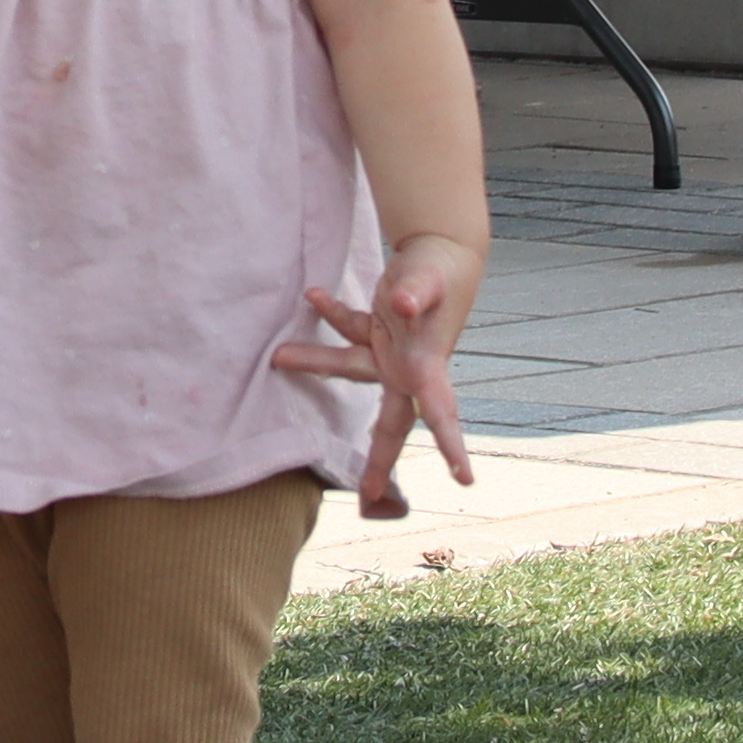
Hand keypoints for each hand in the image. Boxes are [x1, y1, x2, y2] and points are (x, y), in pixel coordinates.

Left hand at [275, 233, 482, 517]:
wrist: (441, 247)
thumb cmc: (441, 268)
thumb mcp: (429, 280)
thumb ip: (416, 293)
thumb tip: (402, 305)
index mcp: (429, 366)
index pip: (441, 413)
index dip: (451, 445)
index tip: (463, 479)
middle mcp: (410, 369)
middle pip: (393, 423)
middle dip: (381, 459)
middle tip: (368, 495)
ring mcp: (393, 352)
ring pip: (351, 368)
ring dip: (315, 362)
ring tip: (279, 357)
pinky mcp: (379, 330)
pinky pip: (350, 332)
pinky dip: (332, 315)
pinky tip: (312, 295)